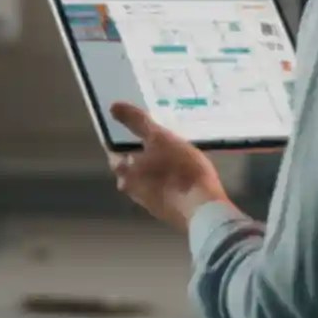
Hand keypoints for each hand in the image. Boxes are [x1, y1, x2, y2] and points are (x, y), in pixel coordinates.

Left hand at [108, 102, 229, 229]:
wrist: (204, 210)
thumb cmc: (180, 170)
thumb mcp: (160, 138)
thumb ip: (137, 122)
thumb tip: (113, 106)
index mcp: (126, 173)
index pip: (114, 153)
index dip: (121, 139)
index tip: (134, 130)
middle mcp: (132, 191)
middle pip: (130, 168)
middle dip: (140, 155)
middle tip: (157, 140)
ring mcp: (151, 204)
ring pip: (147, 180)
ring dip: (155, 168)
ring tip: (173, 155)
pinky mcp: (168, 211)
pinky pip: (163, 191)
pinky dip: (168, 181)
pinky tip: (184, 174)